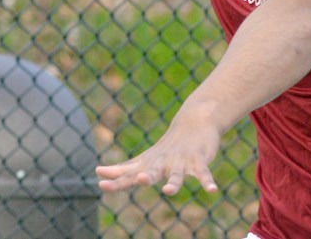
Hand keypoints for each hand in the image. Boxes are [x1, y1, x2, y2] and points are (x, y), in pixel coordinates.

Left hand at [96, 112, 220, 195]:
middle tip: (140, 179)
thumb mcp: (145, 159)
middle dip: (145, 176)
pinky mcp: (199, 160)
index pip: (130, 175)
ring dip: (174, 182)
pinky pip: (204, 173)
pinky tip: (212, 190)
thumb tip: (98, 173)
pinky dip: (207, 181)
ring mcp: (181, 161)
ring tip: (169, 191)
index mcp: (149, 165)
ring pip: (177, 174)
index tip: (101, 183)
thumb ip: (123, 169)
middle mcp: (163, 163)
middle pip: (152, 171)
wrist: (195, 121)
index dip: (116, 180)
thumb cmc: (166, 148)